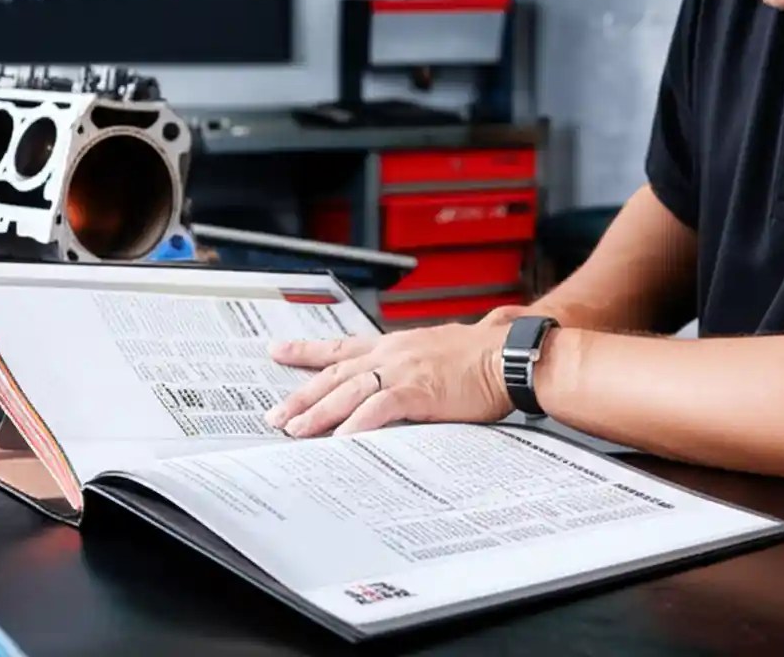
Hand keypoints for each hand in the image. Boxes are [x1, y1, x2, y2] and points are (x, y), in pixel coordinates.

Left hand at [265, 322, 512, 437]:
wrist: (509, 355)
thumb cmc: (485, 358)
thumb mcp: (439, 354)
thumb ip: (415, 368)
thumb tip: (404, 388)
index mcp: (396, 345)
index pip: (341, 347)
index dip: (306, 351)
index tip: (278, 351)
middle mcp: (392, 354)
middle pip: (333, 374)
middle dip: (301, 395)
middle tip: (274, 415)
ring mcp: (402, 370)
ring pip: (346, 391)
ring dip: (317, 412)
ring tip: (294, 430)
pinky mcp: (417, 391)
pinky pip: (377, 408)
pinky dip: (355, 424)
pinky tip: (339, 439)